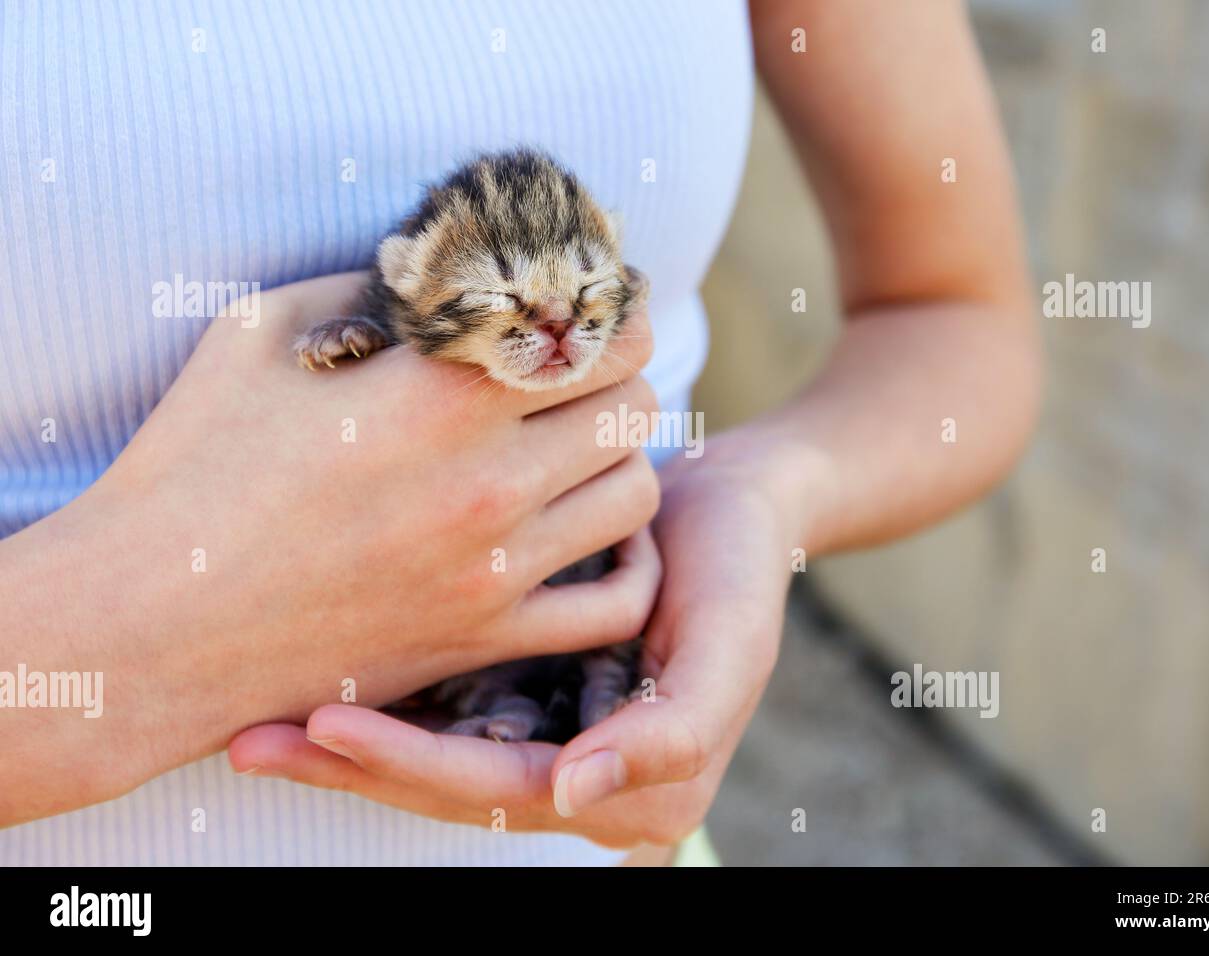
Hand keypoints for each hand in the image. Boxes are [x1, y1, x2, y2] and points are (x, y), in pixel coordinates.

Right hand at [0, 271, 659, 820]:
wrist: (149, 622)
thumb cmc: (192, 465)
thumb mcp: (261, 333)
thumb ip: (374, 293)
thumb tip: (450, 274)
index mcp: (436, 393)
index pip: (597, 332)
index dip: (614, 309)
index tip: (600, 305)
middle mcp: (485, 481)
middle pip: (634, 407)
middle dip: (620, 378)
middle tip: (590, 373)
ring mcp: (493, 569)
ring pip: (635, 497)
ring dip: (620, 462)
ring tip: (583, 451)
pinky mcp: (485, 637)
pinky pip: (614, 605)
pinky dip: (627, 568)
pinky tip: (597, 542)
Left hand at [228, 429, 812, 847]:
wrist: (734, 509)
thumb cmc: (738, 570)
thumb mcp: (728, 646)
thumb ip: (672, 732)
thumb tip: (576, 792)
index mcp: (631, 792)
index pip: (501, 794)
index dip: (412, 768)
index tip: (328, 728)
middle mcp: (580, 779)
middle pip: (447, 790)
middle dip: (352, 770)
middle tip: (254, 740)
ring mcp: (547, 736)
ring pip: (432, 760)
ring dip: (348, 747)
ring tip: (258, 724)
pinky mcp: (525, 692)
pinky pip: (442, 713)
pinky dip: (381, 703)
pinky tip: (314, 682)